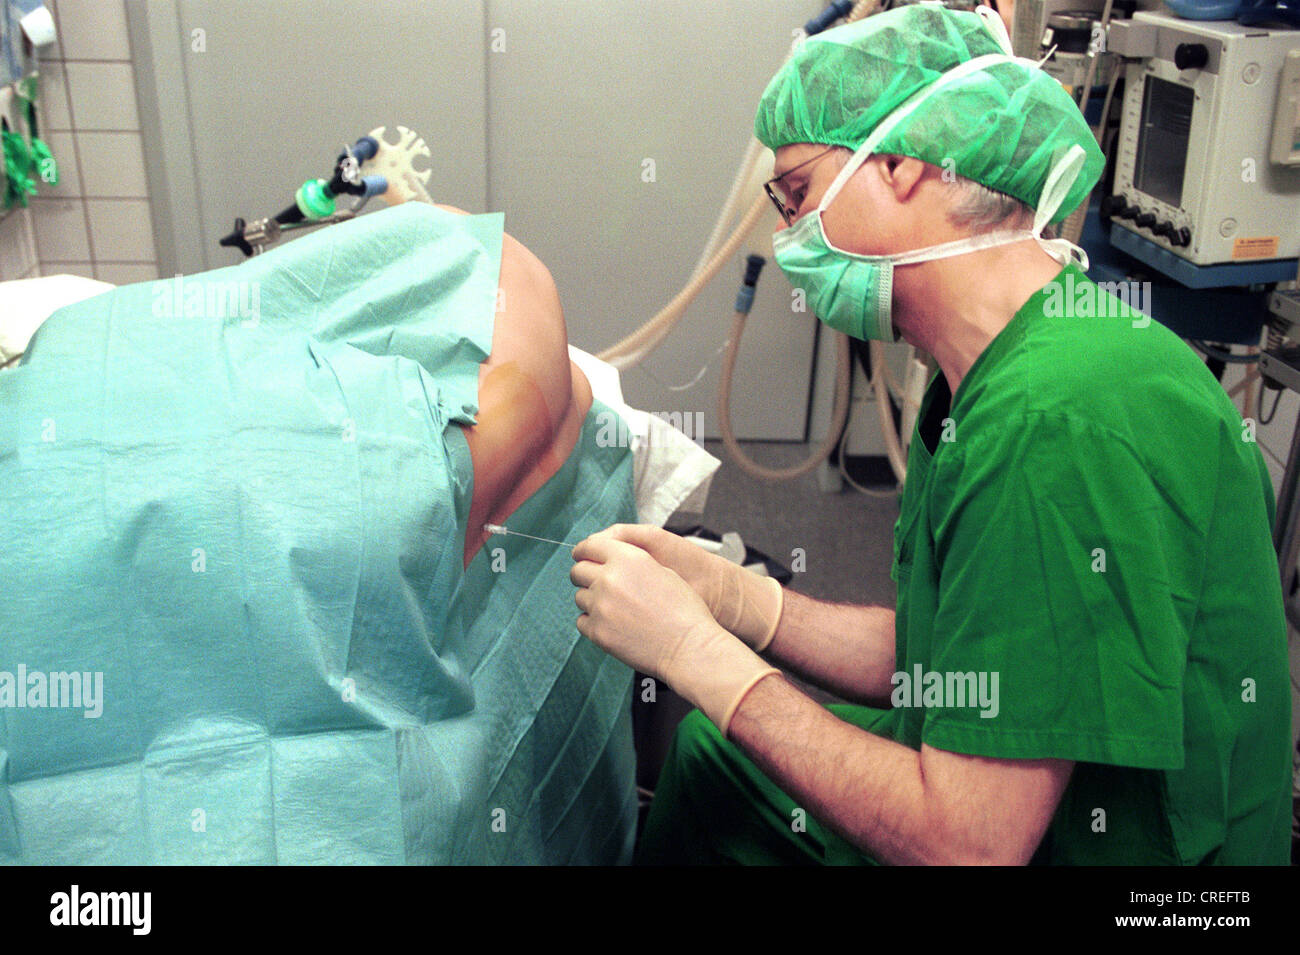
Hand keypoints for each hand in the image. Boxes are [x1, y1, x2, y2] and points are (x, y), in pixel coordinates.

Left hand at [586, 524, 783, 650]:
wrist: (689, 646)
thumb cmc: (683, 610)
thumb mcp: (663, 571)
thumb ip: (631, 562)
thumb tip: (609, 562)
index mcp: (627, 558)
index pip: (590, 546)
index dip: (584, 551)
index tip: (581, 556)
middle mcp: (609, 579)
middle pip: (578, 571)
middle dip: (584, 575)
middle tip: (596, 584)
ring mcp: (601, 606)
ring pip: (579, 597)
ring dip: (591, 600)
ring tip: (614, 609)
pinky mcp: (598, 631)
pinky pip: (582, 621)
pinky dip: (593, 622)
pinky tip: (613, 625)